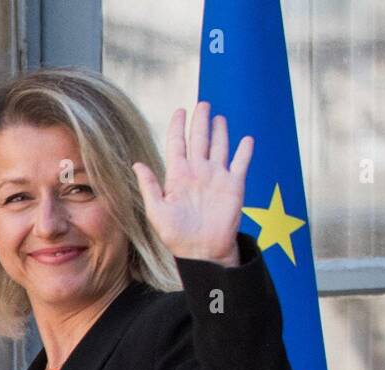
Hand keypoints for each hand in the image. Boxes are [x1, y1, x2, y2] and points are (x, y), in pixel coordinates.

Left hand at [133, 101, 252, 267]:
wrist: (203, 251)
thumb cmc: (177, 236)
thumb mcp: (156, 212)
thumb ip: (149, 187)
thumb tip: (137, 164)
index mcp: (178, 175)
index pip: (177, 143)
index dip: (178, 126)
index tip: (179, 111)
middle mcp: (198, 172)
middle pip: (199, 139)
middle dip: (200, 121)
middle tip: (202, 104)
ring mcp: (217, 178)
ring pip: (219, 147)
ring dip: (220, 132)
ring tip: (219, 117)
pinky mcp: (234, 186)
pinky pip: (241, 164)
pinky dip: (244, 151)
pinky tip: (247, 139)